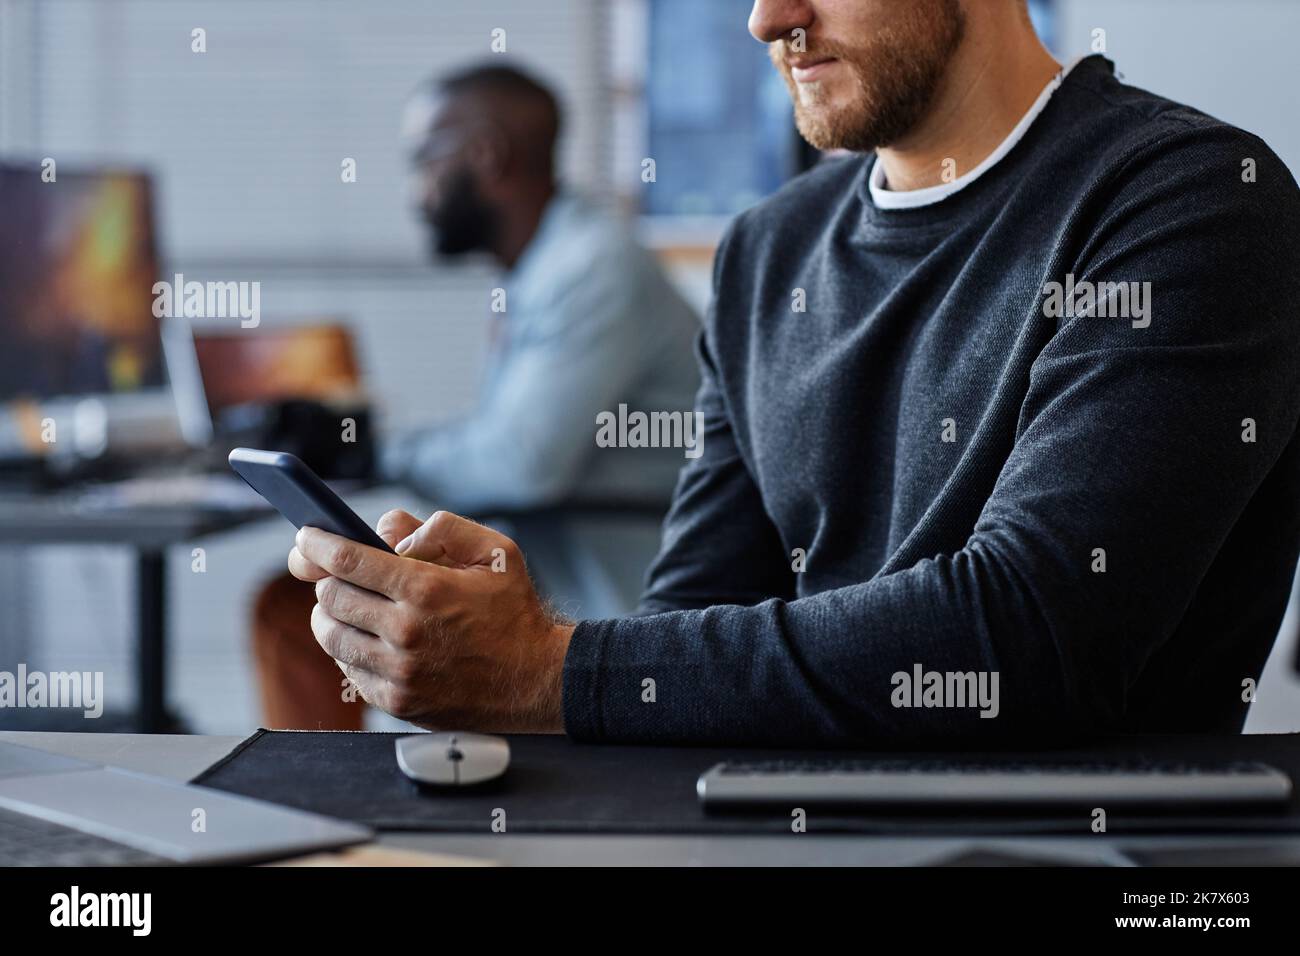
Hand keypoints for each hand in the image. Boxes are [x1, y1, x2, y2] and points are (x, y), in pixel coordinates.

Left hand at [287, 509, 573, 731]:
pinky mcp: (396, 701)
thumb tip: (389, 532)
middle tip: (340, 572)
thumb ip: (441, 528)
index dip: (317, 543)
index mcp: (427, 589)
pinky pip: (347, 667)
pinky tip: (371, 637)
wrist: (536, 680)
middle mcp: (406, 632)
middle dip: (329, 577)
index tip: (307, 536)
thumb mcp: (495, 552)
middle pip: (331, 595)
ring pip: (330, 634)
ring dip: (332, 614)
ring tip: (350, 604)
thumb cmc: (514, 611)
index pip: (347, 561)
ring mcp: (398, 671)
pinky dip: (349, 648)